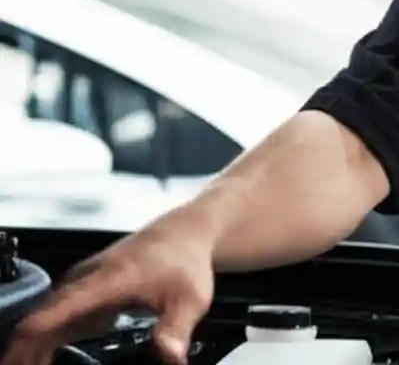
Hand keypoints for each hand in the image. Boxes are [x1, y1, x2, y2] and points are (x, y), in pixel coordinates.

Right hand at [0, 219, 214, 364]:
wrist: (185, 233)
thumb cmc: (186, 262)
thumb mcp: (191, 299)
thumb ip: (176, 329)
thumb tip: (171, 357)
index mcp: (110, 278)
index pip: (64, 304)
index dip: (39, 328)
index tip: (22, 346)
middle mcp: (90, 276)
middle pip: (47, 311)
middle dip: (28, 342)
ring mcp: (87, 279)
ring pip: (50, 310)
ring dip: (35, 339)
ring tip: (23, 363)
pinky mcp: (88, 284)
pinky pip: (59, 309)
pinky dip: (48, 331)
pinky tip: (45, 352)